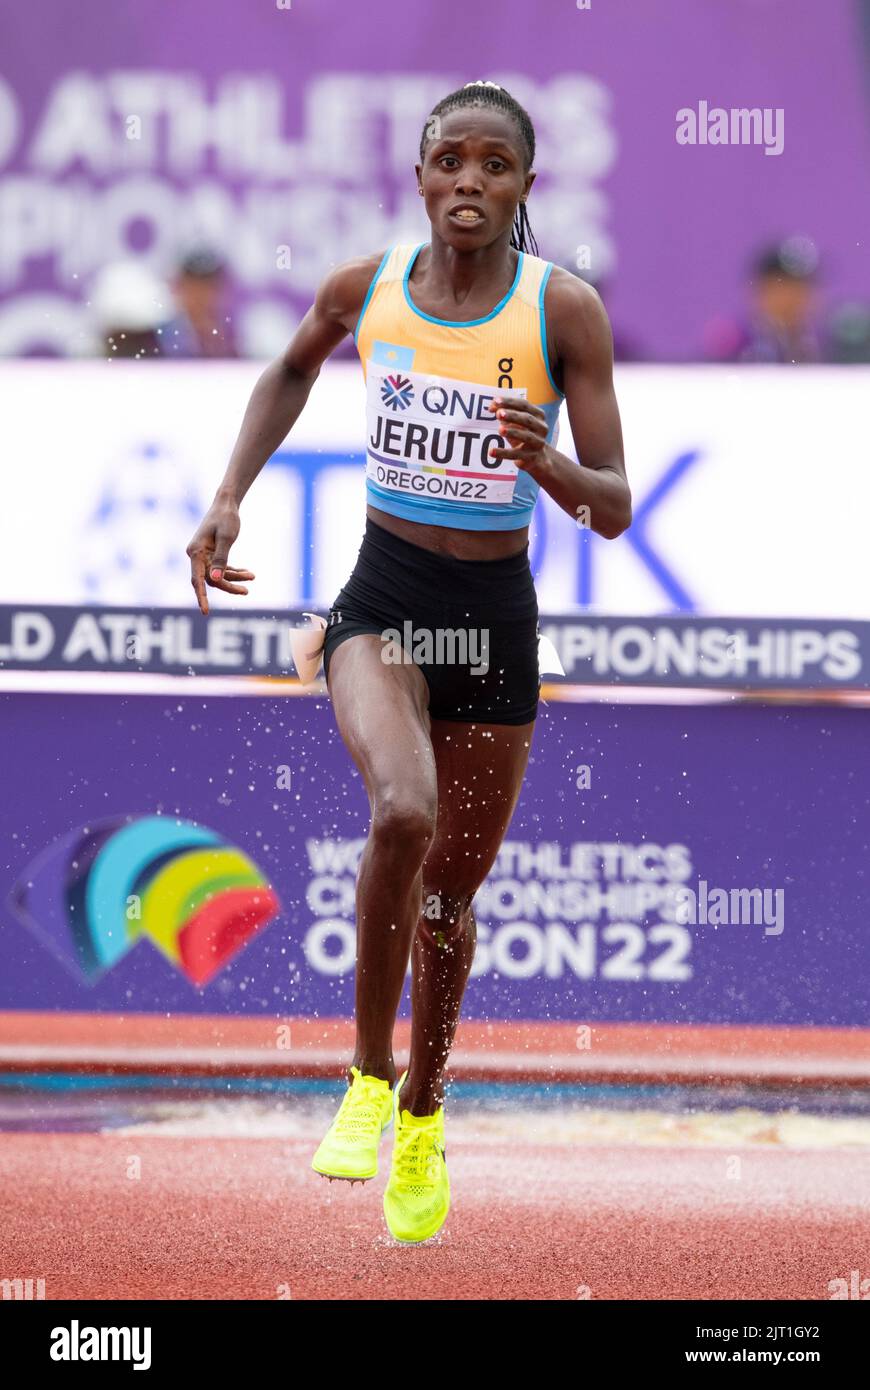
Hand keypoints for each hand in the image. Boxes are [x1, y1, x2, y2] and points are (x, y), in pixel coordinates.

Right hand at [186, 498, 254, 615]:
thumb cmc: (226, 518)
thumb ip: (222, 559)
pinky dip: (234, 571)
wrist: (226, 503)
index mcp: (195, 552)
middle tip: (246, 592)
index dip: (202, 597)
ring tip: (252, 576)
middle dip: (228, 586)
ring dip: (235, 578)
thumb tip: (216, 580)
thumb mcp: (227, 538)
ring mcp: (204, 556)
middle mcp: (196, 555)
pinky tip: (248, 573)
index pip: (197, 580)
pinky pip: (222, 568)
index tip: (206, 611)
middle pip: (210, 580)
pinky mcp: (212, 554)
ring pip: (218, 575)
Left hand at [487, 395, 548, 471]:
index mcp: (538, 415)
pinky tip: (491, 451)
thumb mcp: (516, 423)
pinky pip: (516, 454)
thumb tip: (492, 407)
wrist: (538, 458)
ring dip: (512, 432)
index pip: (524, 405)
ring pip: (526, 436)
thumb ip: (505, 414)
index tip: (495, 401)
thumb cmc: (524, 435)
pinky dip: (503, 453)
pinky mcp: (531, 457)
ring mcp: (538, 442)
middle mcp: (541, 427)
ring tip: (500, 430)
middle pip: (527, 419)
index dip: (510, 402)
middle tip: (498, 413)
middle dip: (512, 415)